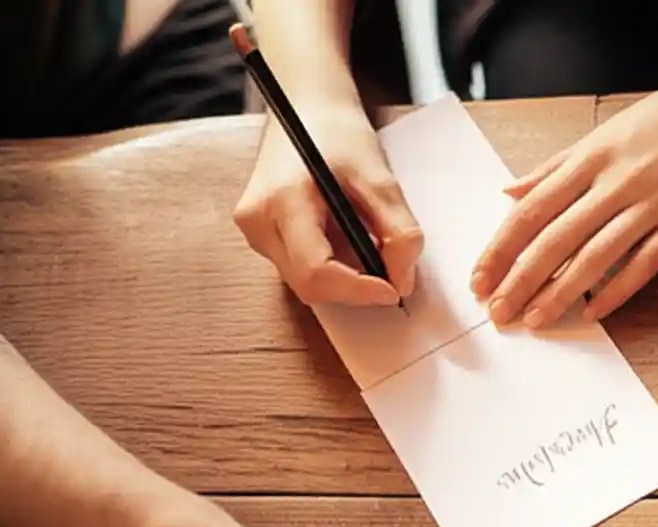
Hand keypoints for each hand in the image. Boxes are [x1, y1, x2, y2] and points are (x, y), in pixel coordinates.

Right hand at [234, 102, 422, 305]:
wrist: (306, 105)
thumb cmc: (337, 131)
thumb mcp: (379, 176)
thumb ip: (398, 231)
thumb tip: (403, 281)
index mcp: (282, 200)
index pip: (315, 270)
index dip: (357, 289)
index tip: (393, 290)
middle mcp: (257, 221)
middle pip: (309, 284)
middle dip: (354, 286)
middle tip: (389, 269)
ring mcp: (254, 229)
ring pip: (304, 281)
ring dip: (344, 276)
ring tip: (367, 241)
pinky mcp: (260, 233)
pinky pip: (299, 267)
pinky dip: (332, 265)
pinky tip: (348, 237)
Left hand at [471, 13, 657, 327]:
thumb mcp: (610, 130)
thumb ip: (558, 166)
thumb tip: (512, 192)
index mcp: (593, 155)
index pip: (532, 209)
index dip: (501, 248)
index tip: (480, 277)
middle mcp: (618, 180)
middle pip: (555, 238)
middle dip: (520, 280)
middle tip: (497, 311)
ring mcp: (653, 202)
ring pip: (594, 257)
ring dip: (558, 293)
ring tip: (534, 320)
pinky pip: (643, 264)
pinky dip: (615, 291)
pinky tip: (592, 311)